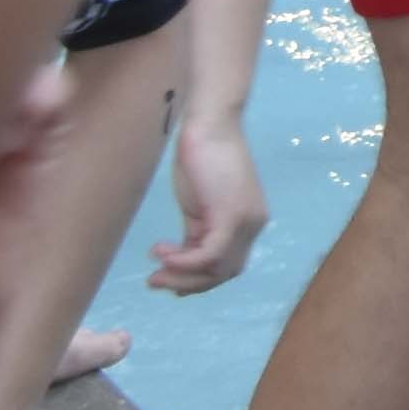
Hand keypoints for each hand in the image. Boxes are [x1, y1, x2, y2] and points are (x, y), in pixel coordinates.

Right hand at [151, 107, 268, 293]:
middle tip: (154, 280)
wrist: (208, 126)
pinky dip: (183, 261)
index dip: (197, 280)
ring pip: (217, 270)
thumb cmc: (202, 159)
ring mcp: (246, 221)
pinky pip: (209, 255)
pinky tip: (160, 253)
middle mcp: (254, 225)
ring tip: (154, 271)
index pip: (227, 266)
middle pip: (224, 274)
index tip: (167, 278)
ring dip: (181, 276)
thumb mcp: (199, 206)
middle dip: (187, 283)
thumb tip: (181, 262)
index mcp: (248, 223)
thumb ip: (196, 234)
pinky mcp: (232, 215)